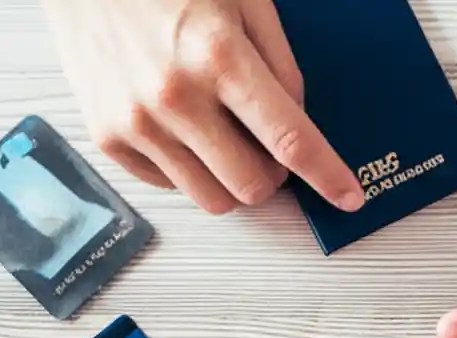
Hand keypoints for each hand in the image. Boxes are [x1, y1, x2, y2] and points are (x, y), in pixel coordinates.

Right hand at [42, 0, 364, 214]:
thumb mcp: (244, 0)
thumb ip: (280, 65)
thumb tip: (299, 123)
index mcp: (219, 56)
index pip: (289, 138)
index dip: (327, 175)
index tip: (349, 196)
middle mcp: (175, 97)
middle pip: (253, 185)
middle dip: (274, 174)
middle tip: (267, 144)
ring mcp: (136, 123)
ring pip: (214, 199)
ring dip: (232, 178)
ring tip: (225, 135)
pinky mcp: (107, 138)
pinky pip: (171, 187)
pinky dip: (189, 168)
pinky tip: (184, 128)